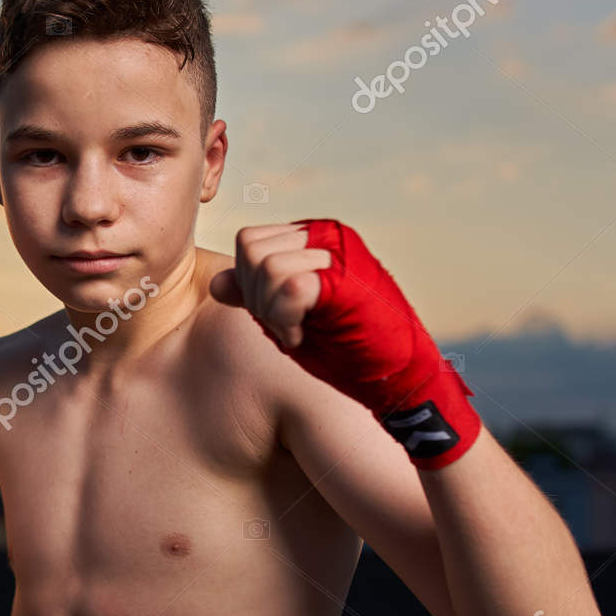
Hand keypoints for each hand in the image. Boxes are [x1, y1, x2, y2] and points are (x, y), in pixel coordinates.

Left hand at [211, 219, 480, 468]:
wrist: (398, 380)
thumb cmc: (347, 353)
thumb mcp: (288, 320)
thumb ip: (255, 297)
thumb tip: (217, 282)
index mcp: (313, 239)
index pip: (249, 242)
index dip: (249, 285)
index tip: (278, 315)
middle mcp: (327, 235)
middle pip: (250, 248)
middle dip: (256, 296)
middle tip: (287, 325)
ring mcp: (339, 252)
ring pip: (265, 266)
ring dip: (270, 311)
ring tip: (299, 331)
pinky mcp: (346, 277)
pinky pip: (287, 288)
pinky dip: (284, 321)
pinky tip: (301, 339)